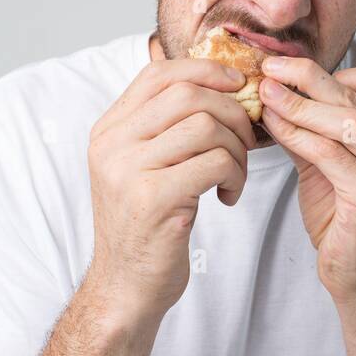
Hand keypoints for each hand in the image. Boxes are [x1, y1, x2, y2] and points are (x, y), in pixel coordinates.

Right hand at [85, 58, 255, 324]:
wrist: (126, 285)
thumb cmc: (148, 222)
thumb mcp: (145, 165)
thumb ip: (166, 125)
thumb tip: (219, 80)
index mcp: (109, 129)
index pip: (159, 74)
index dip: (206, 70)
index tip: (238, 85)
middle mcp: (112, 144)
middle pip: (188, 94)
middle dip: (232, 112)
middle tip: (246, 141)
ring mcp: (128, 170)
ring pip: (207, 126)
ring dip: (237, 149)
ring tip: (235, 174)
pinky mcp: (153, 198)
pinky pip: (215, 162)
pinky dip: (236, 175)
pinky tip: (228, 195)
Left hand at [258, 60, 355, 309]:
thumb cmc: (343, 219)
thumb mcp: (328, 164)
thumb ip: (312, 129)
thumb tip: (275, 90)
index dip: (338, 72)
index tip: (294, 70)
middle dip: (309, 79)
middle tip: (269, 69)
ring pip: (348, 122)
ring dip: (300, 104)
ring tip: (265, 95)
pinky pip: (331, 154)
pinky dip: (298, 135)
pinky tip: (275, 127)